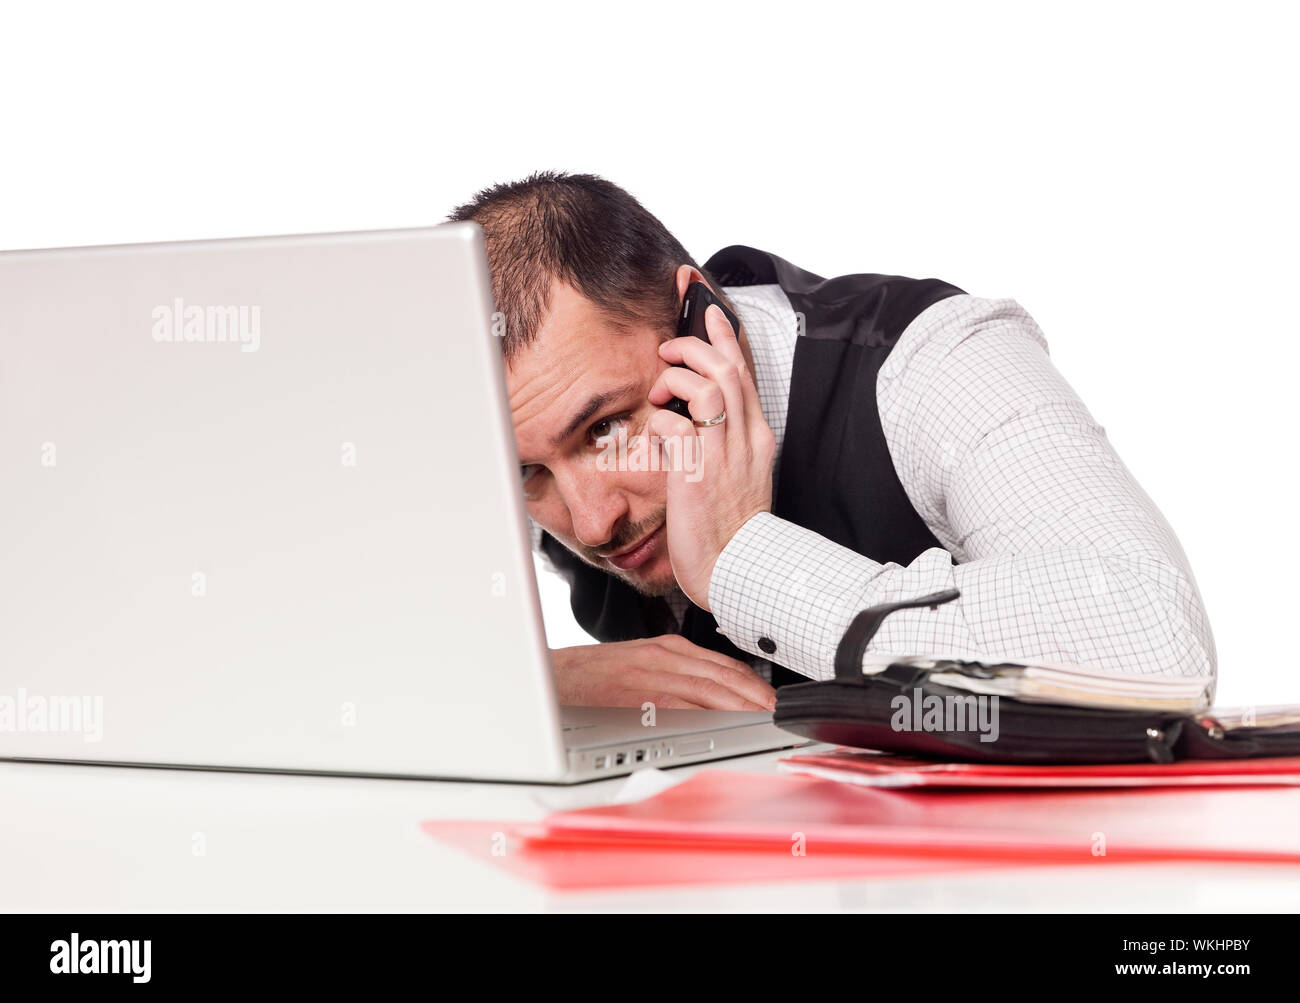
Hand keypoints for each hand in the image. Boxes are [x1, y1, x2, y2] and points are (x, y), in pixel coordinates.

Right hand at [550, 635, 776, 710]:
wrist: (552, 677)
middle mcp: (665, 656)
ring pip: (712, 689)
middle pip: (725, 675)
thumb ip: (670, 673)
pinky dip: (712, 715)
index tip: (770, 700)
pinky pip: (686, 705)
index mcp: (666, 648)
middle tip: (779, 713)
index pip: (722, 664)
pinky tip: (730, 726)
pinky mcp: (641, 695)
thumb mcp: (636, 663)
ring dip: (744, 706)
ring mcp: (654, 674)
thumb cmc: (589, 677)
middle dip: (757, 695)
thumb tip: (703, 695)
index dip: (752, 683)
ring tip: (766, 721)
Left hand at [647, 303, 775, 609]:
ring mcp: (724, 456)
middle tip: (669, 349)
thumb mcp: (736, 476)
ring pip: (708, 388)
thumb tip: (687, 417)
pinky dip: (660, 422)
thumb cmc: (730, 530)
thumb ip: (720, 442)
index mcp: (757, 439)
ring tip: (660, 391)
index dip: (725, 337)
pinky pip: (675, 428)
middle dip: (695, 346)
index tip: (709, 312)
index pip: (744, 373)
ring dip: (677, 379)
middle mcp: (745, 441)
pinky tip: (655, 434)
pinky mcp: (697, 476)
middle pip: (727, 370)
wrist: (736, 572)